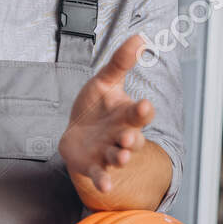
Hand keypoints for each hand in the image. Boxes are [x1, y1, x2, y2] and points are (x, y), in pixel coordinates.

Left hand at [59, 33, 154, 194]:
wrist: (77, 133)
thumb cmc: (96, 107)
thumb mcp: (105, 81)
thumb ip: (121, 62)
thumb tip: (139, 37)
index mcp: (127, 115)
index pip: (139, 113)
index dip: (142, 110)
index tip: (145, 105)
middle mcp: (122, 135)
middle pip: (133, 138)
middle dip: (132, 138)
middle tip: (129, 137)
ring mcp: (109, 153)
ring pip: (119, 157)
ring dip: (121, 158)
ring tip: (120, 157)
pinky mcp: (94, 167)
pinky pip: (101, 175)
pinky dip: (103, 181)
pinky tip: (104, 186)